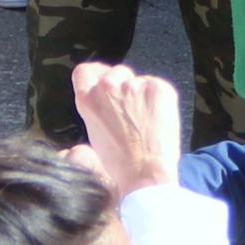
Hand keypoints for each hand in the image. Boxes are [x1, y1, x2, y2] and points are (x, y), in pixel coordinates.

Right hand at [70, 62, 185, 199]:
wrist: (145, 172)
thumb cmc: (120, 162)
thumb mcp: (96, 133)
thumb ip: (98, 108)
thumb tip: (107, 99)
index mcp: (89, 99)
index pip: (84, 71)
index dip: (95, 75)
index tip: (103, 81)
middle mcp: (108, 86)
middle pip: (116, 72)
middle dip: (123, 87)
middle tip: (131, 111)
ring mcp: (134, 85)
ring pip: (138, 81)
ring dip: (142, 94)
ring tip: (147, 121)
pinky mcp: (157, 87)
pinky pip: (157, 87)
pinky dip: (159, 99)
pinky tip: (159, 120)